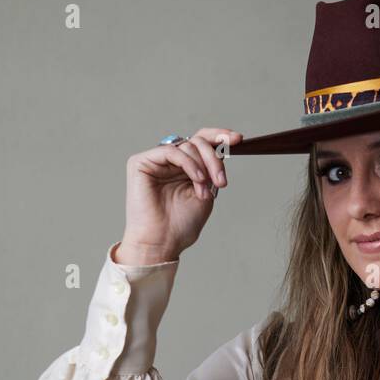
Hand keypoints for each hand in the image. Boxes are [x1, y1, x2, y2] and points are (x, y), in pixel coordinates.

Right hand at [118, 126, 243, 263]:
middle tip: (222, 182)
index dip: (219, 136)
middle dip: (214, 159)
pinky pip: (171, 151)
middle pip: (197, 141)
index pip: (201, 141)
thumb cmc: (181, 225)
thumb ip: (212, 170)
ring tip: (205, 190)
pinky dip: (189, 163)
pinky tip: (198, 179)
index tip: (238, 139)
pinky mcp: (140, 162)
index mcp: (183, 167)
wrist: (162, 243)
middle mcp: (168, 161)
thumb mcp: (206, 193)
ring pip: (187, 145)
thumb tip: (222, 148)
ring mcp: (154, 160)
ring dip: (203, 167)